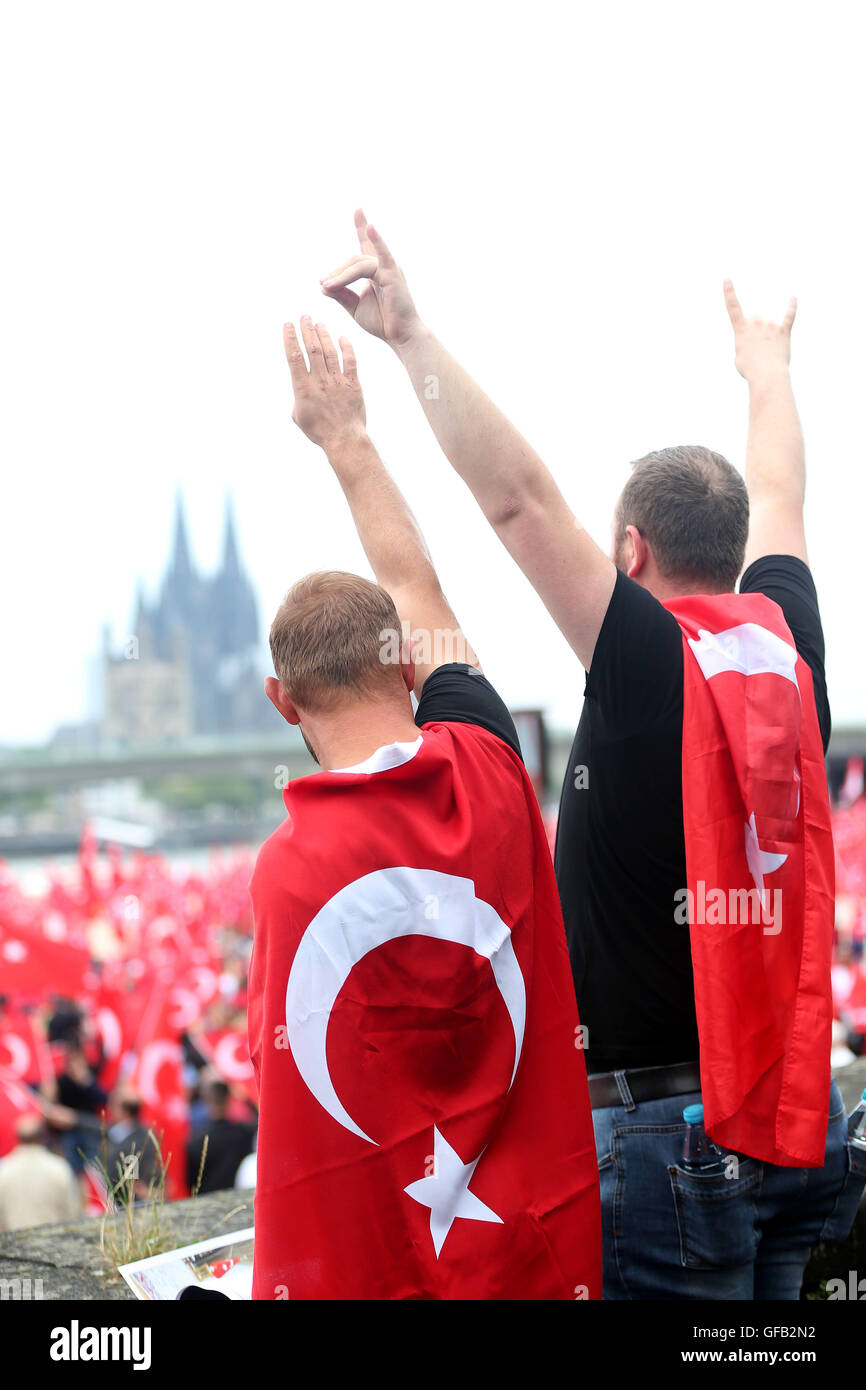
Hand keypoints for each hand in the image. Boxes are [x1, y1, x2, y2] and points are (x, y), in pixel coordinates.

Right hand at [284, 317, 365, 449]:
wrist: (344, 439)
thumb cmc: (319, 431)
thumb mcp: (298, 416)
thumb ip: (297, 397)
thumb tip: (299, 387)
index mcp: (303, 388)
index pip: (294, 357)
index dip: (290, 338)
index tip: (288, 325)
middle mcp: (319, 381)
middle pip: (311, 349)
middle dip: (306, 330)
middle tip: (304, 317)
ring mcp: (337, 381)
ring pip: (329, 351)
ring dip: (323, 335)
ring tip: (319, 323)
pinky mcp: (353, 384)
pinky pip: (350, 361)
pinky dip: (346, 348)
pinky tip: (342, 338)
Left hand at [320, 209, 421, 348]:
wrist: (399, 336)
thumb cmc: (383, 322)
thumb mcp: (355, 307)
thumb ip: (340, 294)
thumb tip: (322, 286)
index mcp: (375, 272)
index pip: (366, 246)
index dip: (362, 226)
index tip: (358, 210)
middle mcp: (383, 266)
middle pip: (354, 259)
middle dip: (337, 271)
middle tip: (323, 284)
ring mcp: (389, 268)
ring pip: (359, 263)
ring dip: (341, 274)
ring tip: (328, 285)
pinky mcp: (393, 274)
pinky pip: (381, 256)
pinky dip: (377, 240)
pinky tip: (370, 227)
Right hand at [724, 280, 796, 383]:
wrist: (767, 375)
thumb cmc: (751, 369)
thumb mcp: (740, 356)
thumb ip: (746, 342)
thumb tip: (757, 337)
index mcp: (741, 329)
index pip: (732, 307)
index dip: (729, 293)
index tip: (727, 280)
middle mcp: (756, 323)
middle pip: (754, 317)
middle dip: (754, 329)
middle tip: (756, 347)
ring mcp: (771, 326)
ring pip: (768, 323)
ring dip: (767, 335)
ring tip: (767, 352)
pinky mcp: (784, 331)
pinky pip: (789, 315)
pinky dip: (791, 307)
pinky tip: (793, 299)